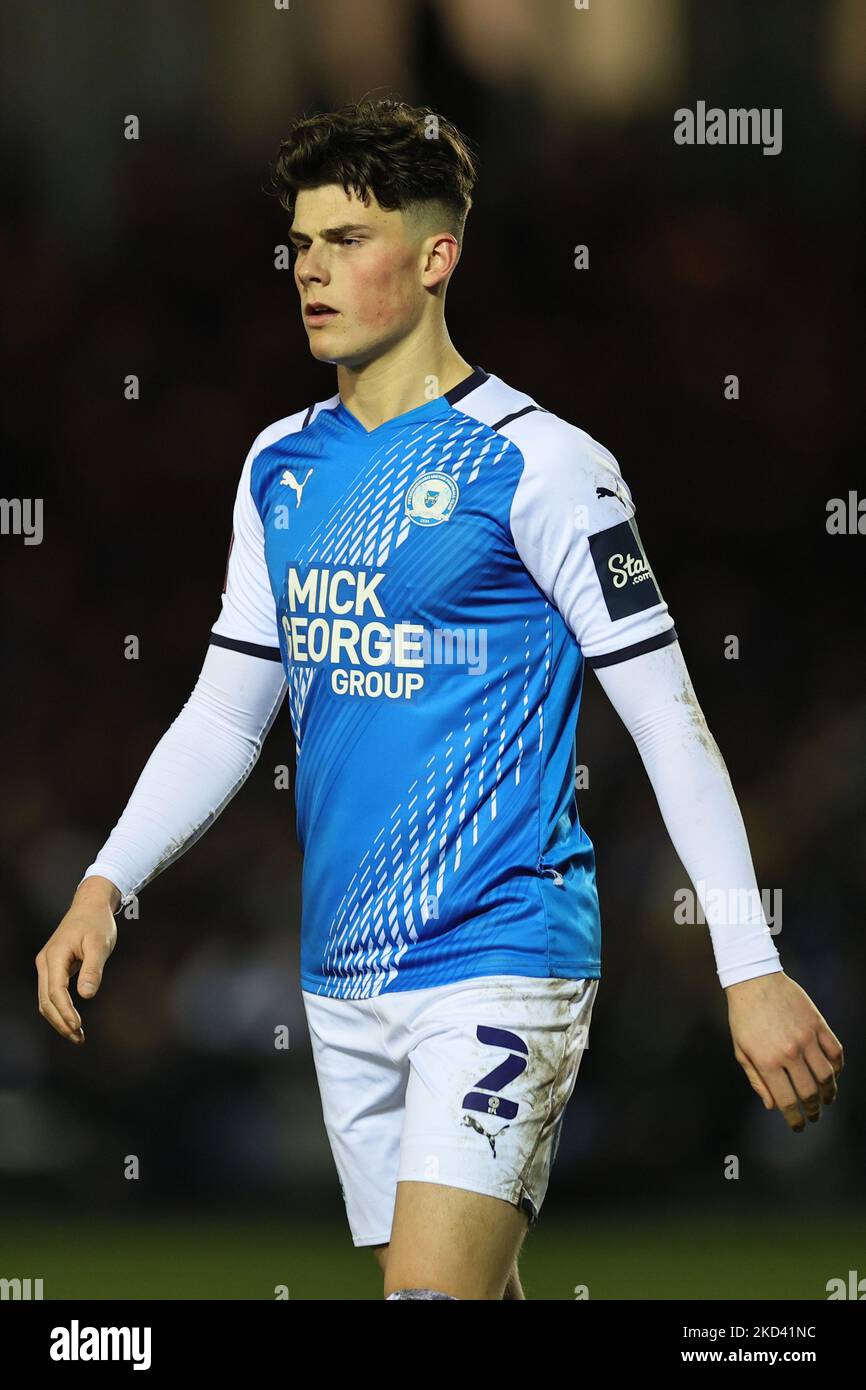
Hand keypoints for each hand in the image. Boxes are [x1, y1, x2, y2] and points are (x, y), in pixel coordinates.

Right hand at [35, 877, 118, 1044]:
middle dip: (60, 1022)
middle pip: (46, 1000)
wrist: (90, 906)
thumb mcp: (99, 944)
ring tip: (77, 1035)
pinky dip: (60, 1009)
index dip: (65, 1011)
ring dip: (59, 1019)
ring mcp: (47, 965)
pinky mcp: (53, 968)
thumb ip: (93, 969)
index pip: (56, 991)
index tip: (77, 1026)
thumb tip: (86, 996)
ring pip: (46, 1000)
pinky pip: (51, 994)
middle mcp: (46, 962)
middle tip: (79, 1038)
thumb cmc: (97, 923)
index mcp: (55, 956)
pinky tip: (72, 1020)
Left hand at [726, 971, 842, 1130]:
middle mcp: (789, 1052)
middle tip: (814, 1116)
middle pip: (810, 1092)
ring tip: (826, 1099)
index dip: (794, 1119)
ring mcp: (806, 1038)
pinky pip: (835, 1051)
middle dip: (813, 1110)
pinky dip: (838, 1067)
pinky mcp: (818, 1024)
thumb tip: (771, 1105)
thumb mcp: (741, 1050)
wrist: (754, 980)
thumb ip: (756, 1080)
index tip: (798, 1126)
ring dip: (829, 1093)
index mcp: (767, 1061)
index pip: (786, 1101)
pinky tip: (833, 1074)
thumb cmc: (743, 1017)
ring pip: (827, 1076)